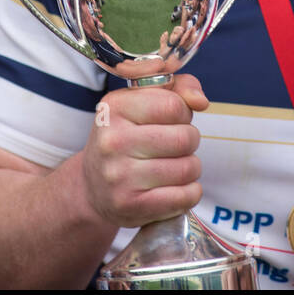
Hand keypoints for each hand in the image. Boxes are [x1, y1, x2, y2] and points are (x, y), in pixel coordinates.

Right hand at [82, 75, 208, 228]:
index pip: (174, 106)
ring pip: (188, 168)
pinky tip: (174, 188)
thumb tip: (200, 101)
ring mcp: (120, 176)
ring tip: (173, 167)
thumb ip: (178, 89)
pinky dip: (190, 193)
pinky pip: (186, 197)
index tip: (172, 121)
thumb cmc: (125, 138)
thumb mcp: (141, 103)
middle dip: (189, 142)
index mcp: (115, 108)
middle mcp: (113, 141)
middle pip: (185, 138)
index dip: (183, 114)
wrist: (93, 186)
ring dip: (190, 168)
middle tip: (174, 147)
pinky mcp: (131, 205)